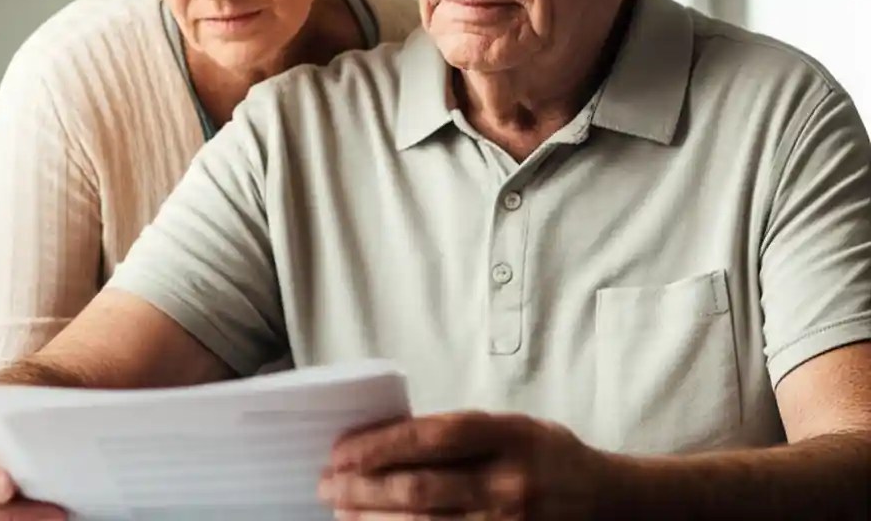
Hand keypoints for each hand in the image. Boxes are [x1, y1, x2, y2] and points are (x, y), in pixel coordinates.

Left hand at [319, 412, 616, 519]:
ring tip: (341, 514)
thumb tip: (383, 439)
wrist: (614, 503)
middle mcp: (509, 484)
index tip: (338, 452)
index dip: (377, 445)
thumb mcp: (511, 428)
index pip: (430, 438)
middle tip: (326, 486)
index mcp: (509, 437)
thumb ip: (457, 434)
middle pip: (420, 489)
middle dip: (362, 489)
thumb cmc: (549, 457)